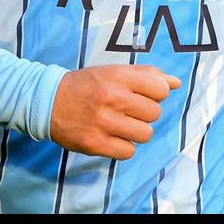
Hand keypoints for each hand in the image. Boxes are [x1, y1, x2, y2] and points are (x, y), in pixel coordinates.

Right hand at [49, 64, 180, 159]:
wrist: (49, 101)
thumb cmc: (87, 85)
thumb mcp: (114, 72)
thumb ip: (146, 75)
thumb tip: (175, 83)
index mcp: (118, 77)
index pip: (160, 89)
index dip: (156, 93)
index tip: (143, 95)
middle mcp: (112, 98)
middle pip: (154, 113)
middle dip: (145, 113)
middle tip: (128, 110)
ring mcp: (104, 122)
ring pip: (145, 134)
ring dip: (136, 131)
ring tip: (121, 124)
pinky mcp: (96, 144)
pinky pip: (128, 152)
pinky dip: (123, 147)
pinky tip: (112, 136)